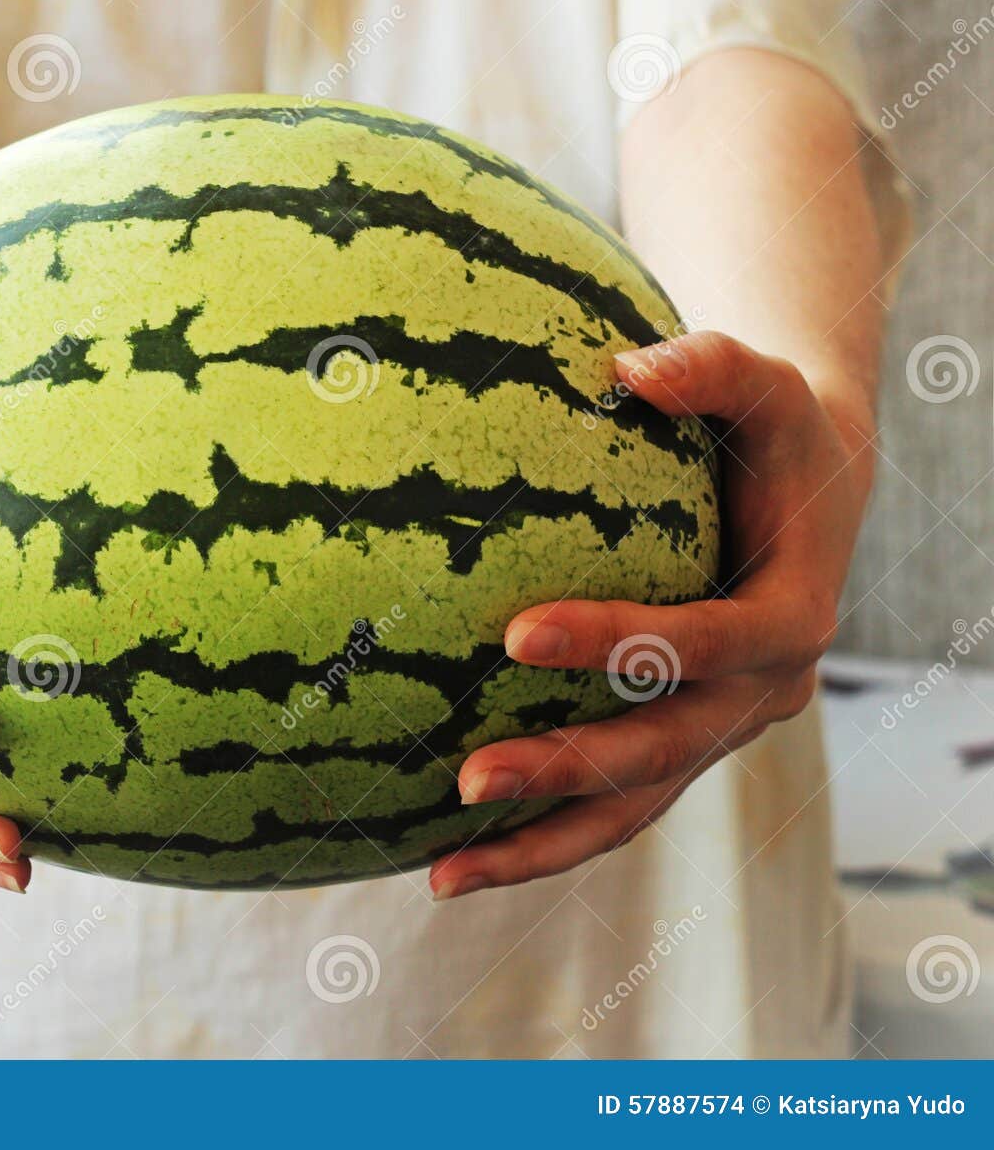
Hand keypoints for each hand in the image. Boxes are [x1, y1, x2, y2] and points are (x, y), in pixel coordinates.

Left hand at [430, 330, 872, 899]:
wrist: (802, 499)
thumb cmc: (771, 435)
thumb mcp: (765, 388)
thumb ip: (711, 369)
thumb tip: (630, 368)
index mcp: (789, 620)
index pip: (703, 645)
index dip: (619, 645)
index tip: (515, 632)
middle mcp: (758, 698)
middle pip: (661, 755)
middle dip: (566, 770)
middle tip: (467, 778)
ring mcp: (714, 736)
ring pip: (631, 810)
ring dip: (541, 844)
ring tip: (441, 875)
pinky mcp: (675, 752)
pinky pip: (607, 809)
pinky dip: (539, 836)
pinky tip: (447, 856)